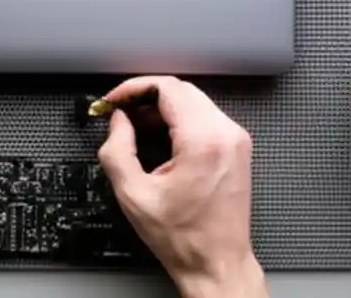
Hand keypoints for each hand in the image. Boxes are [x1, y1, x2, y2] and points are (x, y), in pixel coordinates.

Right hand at [98, 76, 266, 297]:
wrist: (216, 262)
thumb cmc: (184, 238)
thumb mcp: (134, 194)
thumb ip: (117, 150)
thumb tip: (117, 122)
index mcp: (204, 141)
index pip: (167, 88)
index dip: (134, 88)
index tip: (114, 100)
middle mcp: (226, 134)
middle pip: (181, 90)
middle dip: (146, 96)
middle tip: (120, 112)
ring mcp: (235, 140)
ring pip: (193, 100)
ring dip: (162, 106)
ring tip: (136, 125)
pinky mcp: (236, 148)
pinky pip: (204, 116)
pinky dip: (179, 118)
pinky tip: (159, 135)